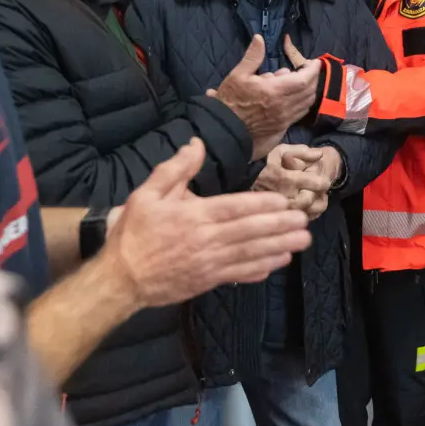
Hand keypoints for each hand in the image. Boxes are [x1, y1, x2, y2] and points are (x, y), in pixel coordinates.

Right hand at [107, 139, 310, 307]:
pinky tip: (277, 264)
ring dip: (277, 248)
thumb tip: (196, 144)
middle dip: (279, 227)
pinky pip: (238, 275)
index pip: (233, 208)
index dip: (261, 205)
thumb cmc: (134, 234)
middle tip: (304, 222)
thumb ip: (174, 169)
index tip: (283, 202)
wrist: (120, 278)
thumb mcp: (147, 194)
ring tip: (301, 242)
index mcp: (193, 216)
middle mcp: (205, 240)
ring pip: (249, 254)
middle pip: (248, 232)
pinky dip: (259, 270)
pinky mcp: (207, 282)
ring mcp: (208, 264)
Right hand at [209, 37, 322, 151]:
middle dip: (313, 78)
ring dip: (309, 90)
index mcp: (274, 91)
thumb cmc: (231, 101)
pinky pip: (301, 113)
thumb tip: (259, 38)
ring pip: (307, 103)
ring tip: (302, 80)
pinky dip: (304, 102)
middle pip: (309, 91)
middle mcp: (284, 106)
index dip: (312, 70)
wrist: (225, 128)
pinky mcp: (283, 126)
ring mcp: (285, 118)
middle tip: (309, 69)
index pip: (303, 80)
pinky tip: (297, 96)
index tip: (315, 62)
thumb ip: (252, 56)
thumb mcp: (238, 75)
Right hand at [252, 144, 334, 216]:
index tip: (324, 181)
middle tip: (320, 191)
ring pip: (305, 214)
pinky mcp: (278, 218)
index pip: (314, 183)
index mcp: (285, 178)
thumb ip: (301, 152)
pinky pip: (298, 221)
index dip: (322, 182)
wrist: (243, 177)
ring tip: (317, 199)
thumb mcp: (281, 151)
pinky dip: (309, 215)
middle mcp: (283, 196)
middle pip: (309, 201)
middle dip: (318, 196)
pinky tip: (310, 208)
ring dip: (315, 207)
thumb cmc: (264, 162)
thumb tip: (319, 155)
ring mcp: (280, 209)